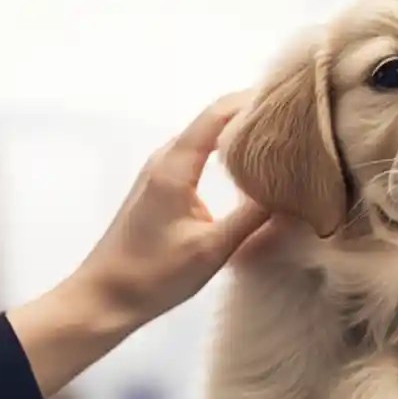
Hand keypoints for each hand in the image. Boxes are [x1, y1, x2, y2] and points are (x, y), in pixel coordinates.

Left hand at [8, 92, 268, 396]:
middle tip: (294, 122)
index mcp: (175, 166)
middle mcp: (165, 159)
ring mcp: (159, 172)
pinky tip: (247, 167)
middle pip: (212, 119)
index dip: (253, 101)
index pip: (218, 114)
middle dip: (251, 114)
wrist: (104, 297)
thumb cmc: (154, 274)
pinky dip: (224, 152)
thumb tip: (291, 190)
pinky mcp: (160, 188)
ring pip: (205, 138)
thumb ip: (252, 216)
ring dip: (238, 133)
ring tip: (279, 140)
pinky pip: (198, 156)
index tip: (289, 101)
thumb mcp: (212, 249)